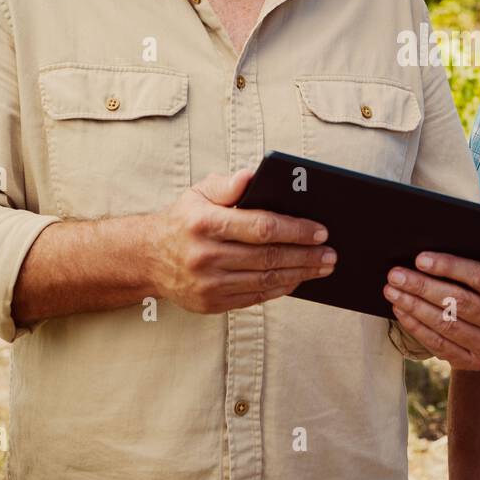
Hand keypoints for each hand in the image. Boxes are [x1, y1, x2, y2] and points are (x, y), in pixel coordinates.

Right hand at [148, 170, 336, 313]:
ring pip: (265, 280)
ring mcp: (207, 283)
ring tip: (322, 267)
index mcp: (205, 223)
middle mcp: (205, 255)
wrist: (148, 258)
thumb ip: (228, 184)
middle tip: (331, 254)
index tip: (321, 231)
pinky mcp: (210, 303)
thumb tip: (251, 176)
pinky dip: (280, 289)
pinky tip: (298, 279)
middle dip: (306, 256)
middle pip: (268, 257)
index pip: (261, 227)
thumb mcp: (199, 193)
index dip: (295, 230)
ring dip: (300, 274)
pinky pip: (254, 297)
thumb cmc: (185, 220)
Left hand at [384, 231, 479, 369]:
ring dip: (414, 305)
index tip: (420, 258)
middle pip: (460, 302)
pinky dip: (416, 325)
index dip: (450, 267)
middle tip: (395, 273)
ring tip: (392, 289)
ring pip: (446, 324)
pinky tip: (400, 310)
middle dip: (423, 286)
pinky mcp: (474, 363)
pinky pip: (439, 344)